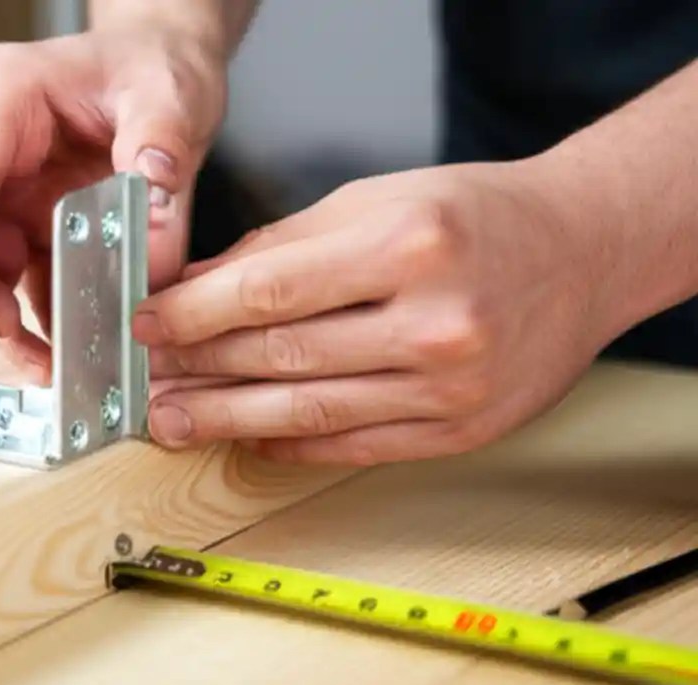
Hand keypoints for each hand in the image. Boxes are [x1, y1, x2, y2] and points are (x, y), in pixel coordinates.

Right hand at [0, 28, 226, 381]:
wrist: (163, 64)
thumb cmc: (151, 63)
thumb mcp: (168, 95)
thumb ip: (160, 154)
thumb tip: (150, 231)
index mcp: (2, 95)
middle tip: (14, 334)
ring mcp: (2, 186)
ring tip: (45, 357)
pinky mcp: (24, 220)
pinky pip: (14, 277)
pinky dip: (33, 313)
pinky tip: (62, 342)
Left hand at [133, 160, 621, 464]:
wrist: (581, 253)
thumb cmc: (472, 217)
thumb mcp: (373, 201)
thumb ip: (279, 248)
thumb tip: (190, 289)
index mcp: (409, 244)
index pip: (268, 290)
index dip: (191, 314)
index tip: (142, 323)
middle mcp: (436, 320)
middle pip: (280, 355)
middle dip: (195, 368)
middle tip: (140, 378)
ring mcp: (452, 386)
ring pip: (307, 412)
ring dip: (223, 419)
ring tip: (169, 420)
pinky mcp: (460, 431)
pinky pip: (351, 445)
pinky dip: (287, 444)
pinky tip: (242, 436)